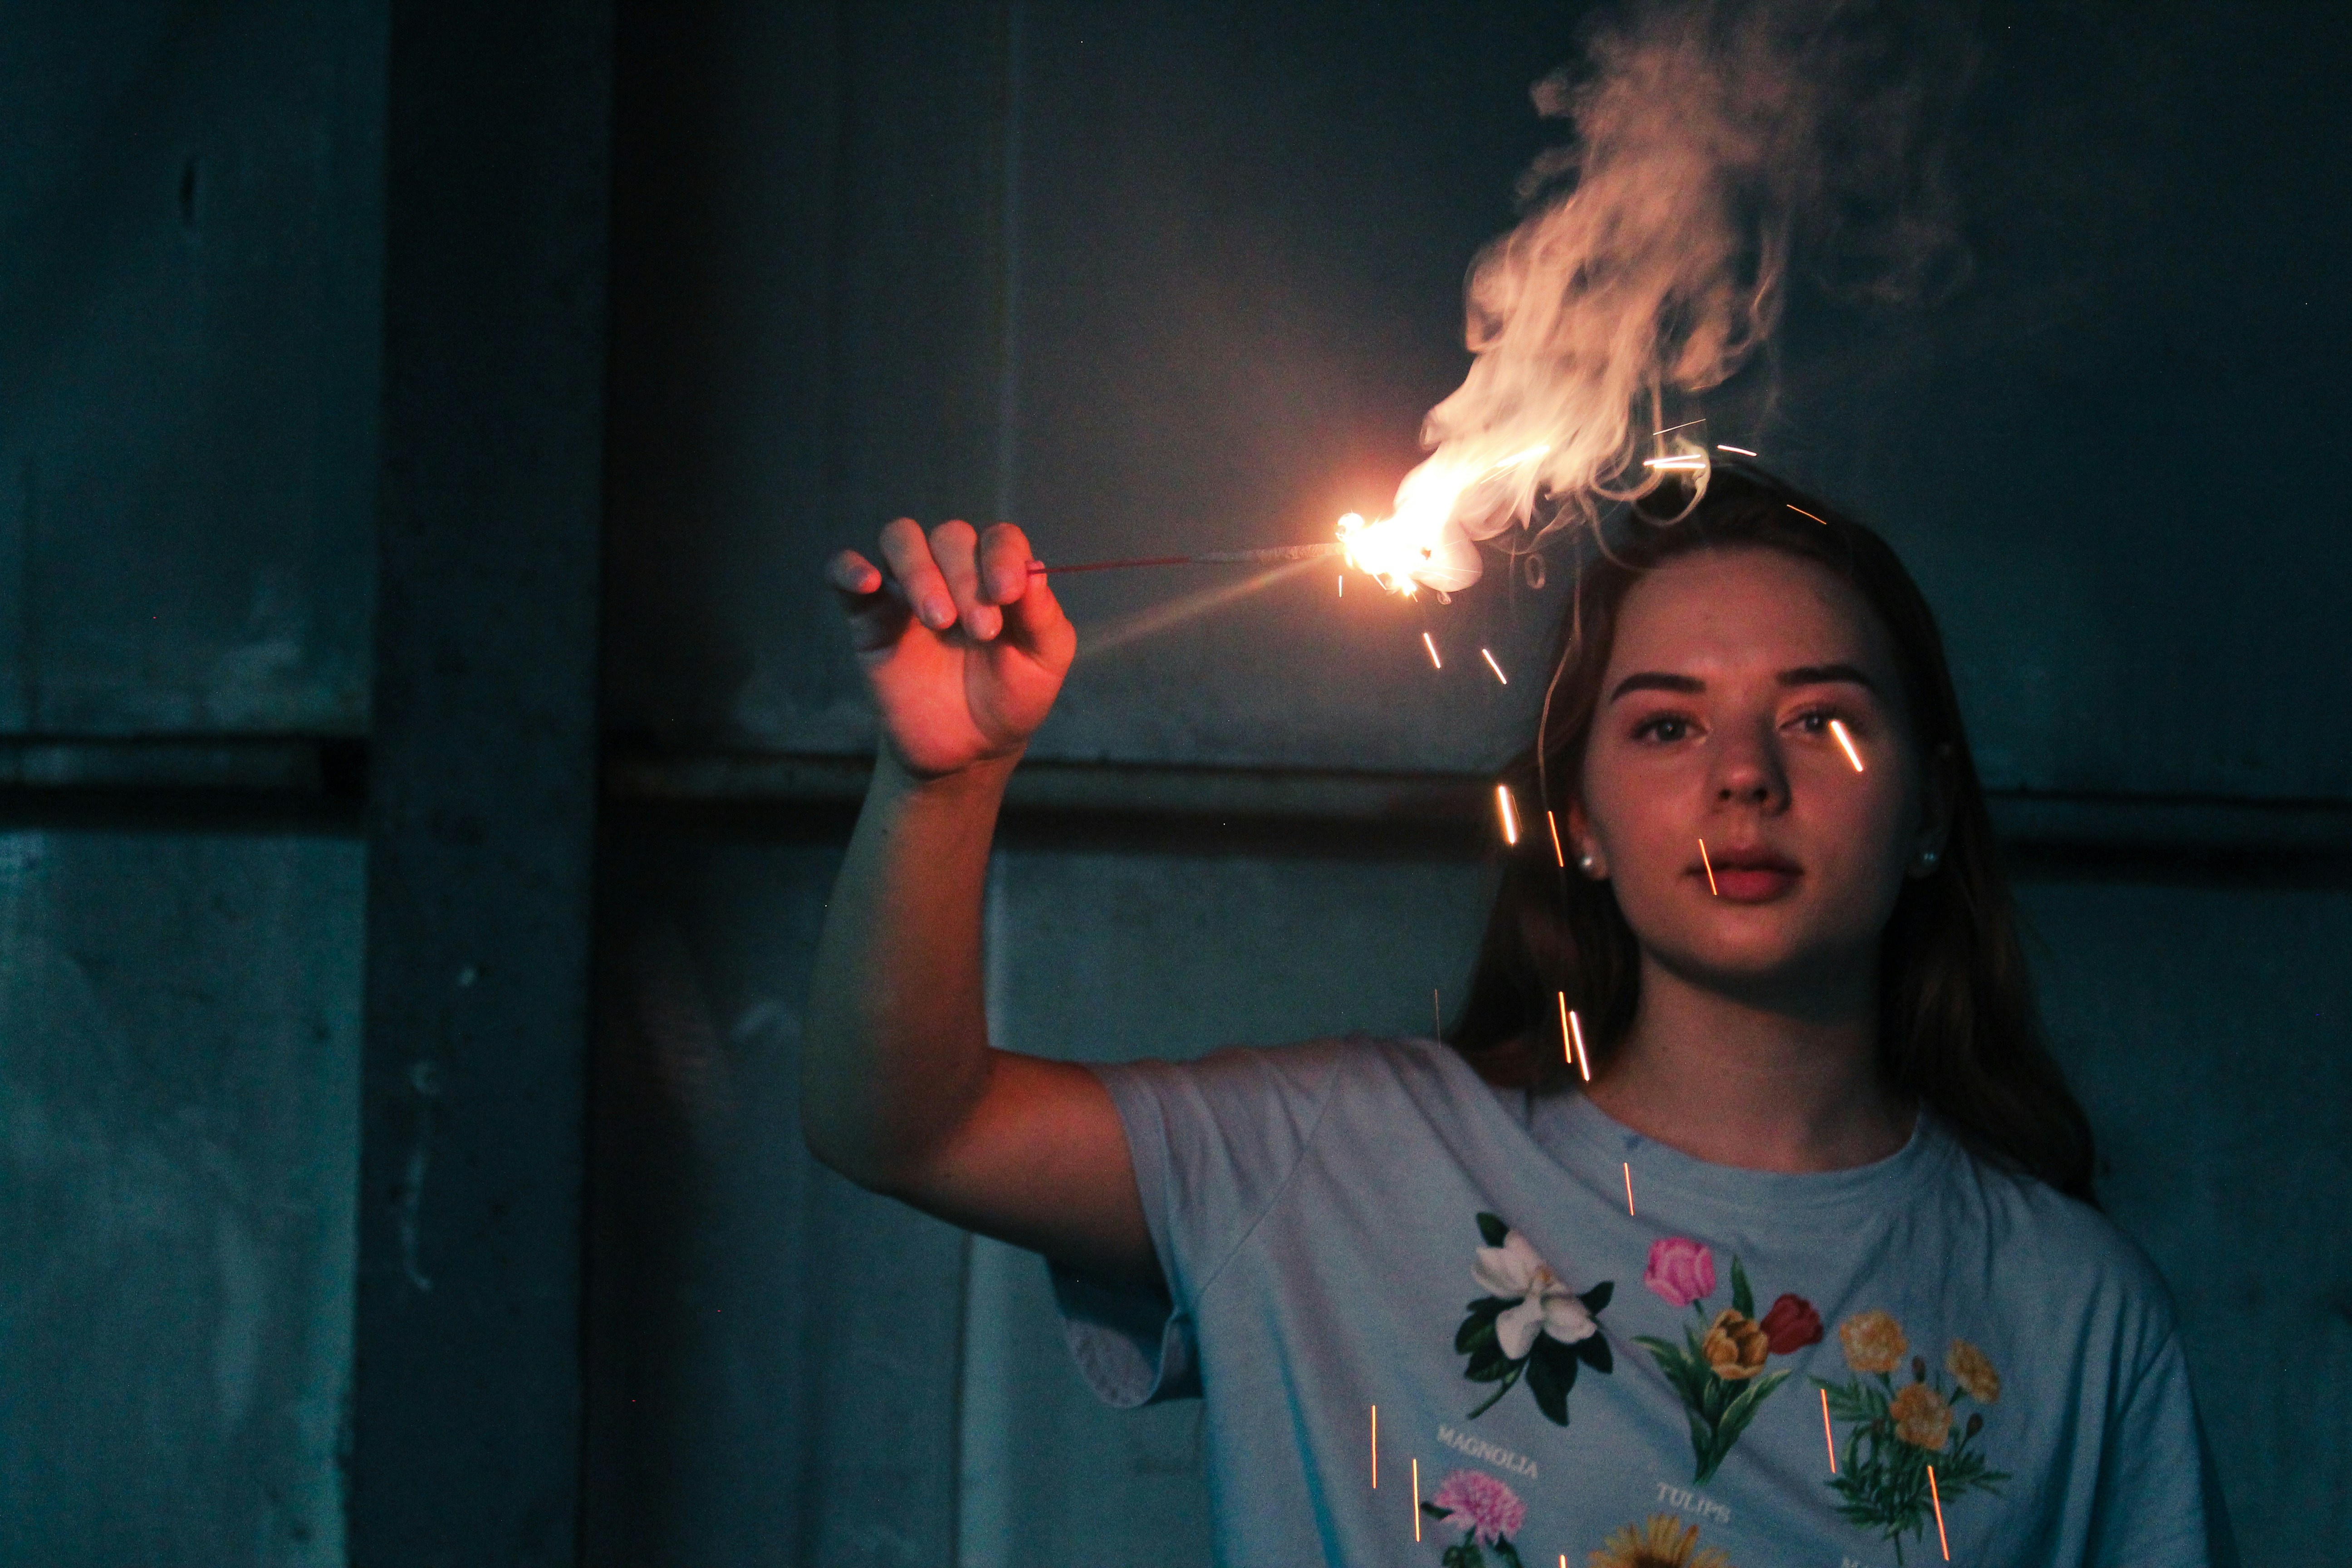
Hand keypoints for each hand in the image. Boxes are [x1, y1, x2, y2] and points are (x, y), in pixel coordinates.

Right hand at [828, 519, 1075, 777]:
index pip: (999, 538)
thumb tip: (1034, 570)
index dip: (1002, 556)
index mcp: (998, 575)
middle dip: (966, 577)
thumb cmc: (1012, 697)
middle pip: (950, 536)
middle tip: (981, 630)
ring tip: (938, 620)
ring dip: (919, 570)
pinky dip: (850, 568)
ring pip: (901, 539)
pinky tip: (867, 582)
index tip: (1007, 593)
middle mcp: (953, 572)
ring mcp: (907, 590)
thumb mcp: (1044, 662)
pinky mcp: (869, 617)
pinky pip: (844, 572)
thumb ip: (1042, 616)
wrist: (967, 749)